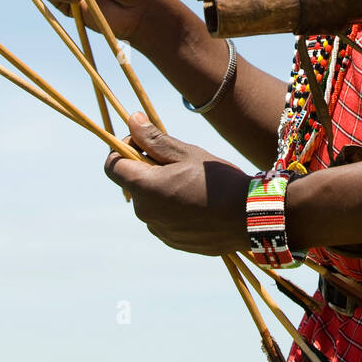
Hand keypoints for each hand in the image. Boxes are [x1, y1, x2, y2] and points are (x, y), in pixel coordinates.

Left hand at [104, 114, 250, 255]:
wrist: (249, 217)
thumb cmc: (218, 180)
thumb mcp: (186, 153)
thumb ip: (154, 139)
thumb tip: (131, 120)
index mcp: (145, 188)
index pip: (112, 166)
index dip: (123, 149)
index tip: (145, 143)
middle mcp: (145, 213)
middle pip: (133, 184)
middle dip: (147, 170)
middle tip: (178, 162)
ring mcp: (159, 230)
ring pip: (149, 203)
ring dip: (161, 190)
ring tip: (193, 184)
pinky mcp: (173, 242)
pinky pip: (163, 220)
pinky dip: (173, 209)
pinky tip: (199, 204)